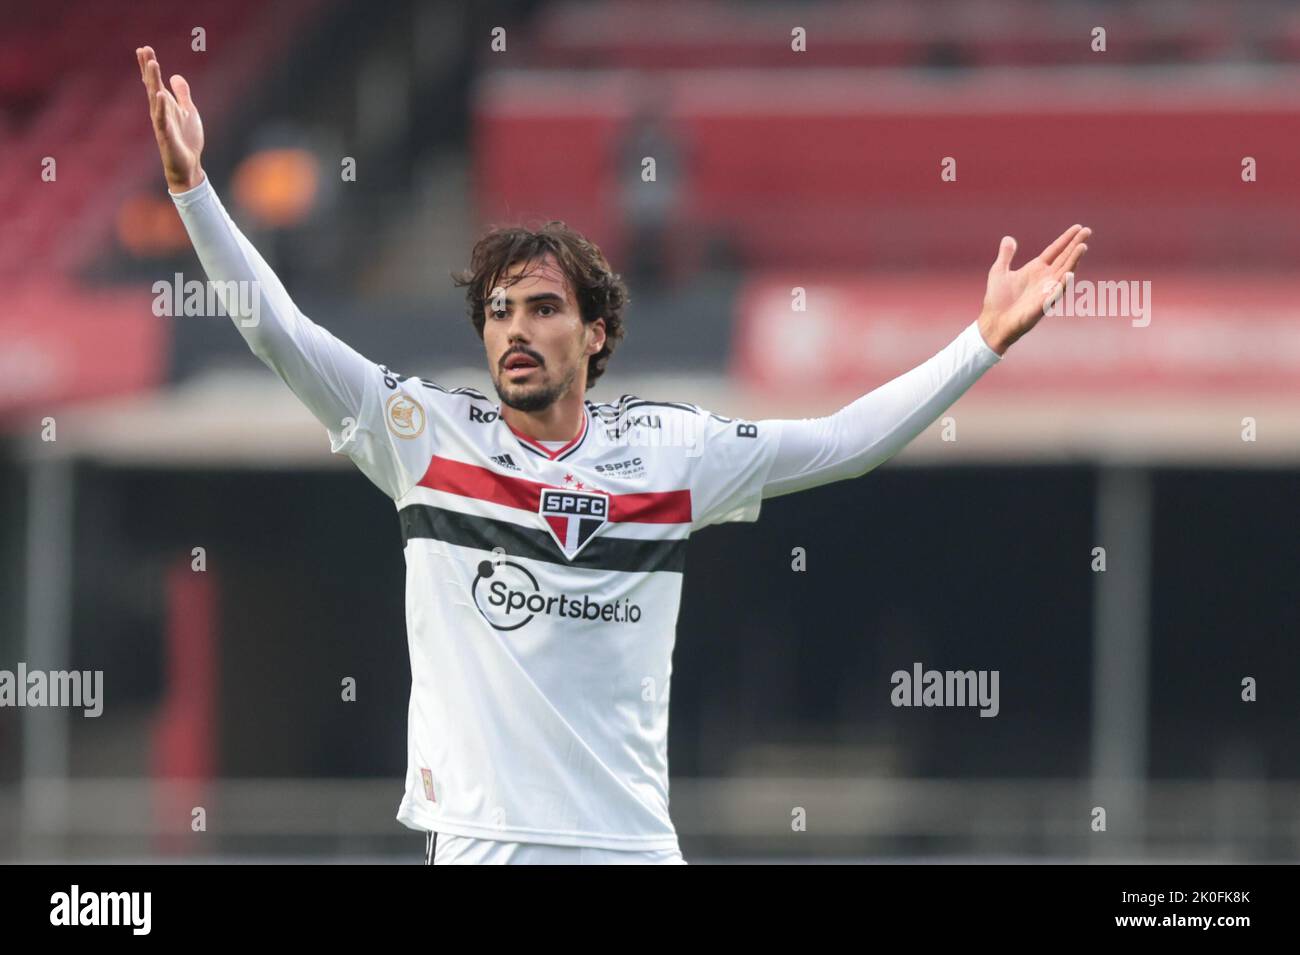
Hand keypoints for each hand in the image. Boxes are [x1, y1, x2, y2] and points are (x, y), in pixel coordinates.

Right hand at [136, 45, 204, 193]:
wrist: (188, 164)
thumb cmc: (186, 139)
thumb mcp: (188, 112)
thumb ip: (182, 94)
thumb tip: (176, 76)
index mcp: (165, 104)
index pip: (155, 81)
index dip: (149, 66)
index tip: (144, 48)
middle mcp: (160, 111)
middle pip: (152, 85)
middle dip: (149, 68)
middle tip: (144, 49)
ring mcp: (161, 122)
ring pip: (155, 98)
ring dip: (153, 80)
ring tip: (152, 64)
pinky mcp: (166, 135)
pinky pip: (162, 118)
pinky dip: (161, 106)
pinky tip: (160, 94)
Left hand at [977, 224, 1089, 354]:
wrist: (993, 322)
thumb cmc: (997, 300)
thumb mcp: (999, 272)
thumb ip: (1006, 255)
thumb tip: (1008, 238)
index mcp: (1036, 269)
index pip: (1055, 250)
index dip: (1066, 239)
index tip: (1078, 227)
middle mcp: (1045, 278)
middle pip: (1064, 258)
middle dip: (1075, 244)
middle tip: (1088, 230)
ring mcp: (1046, 291)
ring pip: (1064, 272)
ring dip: (1073, 260)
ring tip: (1082, 246)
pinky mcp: (1042, 305)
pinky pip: (1054, 293)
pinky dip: (1062, 284)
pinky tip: (1069, 273)